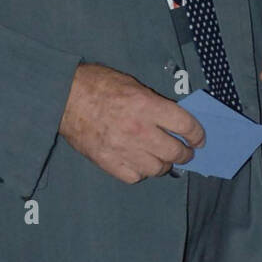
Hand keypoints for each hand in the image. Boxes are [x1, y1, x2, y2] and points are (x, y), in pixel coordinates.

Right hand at [58, 62, 204, 181]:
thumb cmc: (98, 85)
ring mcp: (123, 149)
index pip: (185, 125)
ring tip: (162, 158)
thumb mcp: (133, 85)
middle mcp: (138, 130)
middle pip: (175, 152)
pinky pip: (135, 177)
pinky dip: (141, 172)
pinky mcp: (108, 162)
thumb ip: (155, 103)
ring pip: (157, 169)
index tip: (199, 139)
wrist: (63, 97)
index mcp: (146, 106)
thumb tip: (174, 120)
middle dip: (185, 153)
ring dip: (164, 164)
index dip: (197, 134)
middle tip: (185, 152)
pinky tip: (140, 163)